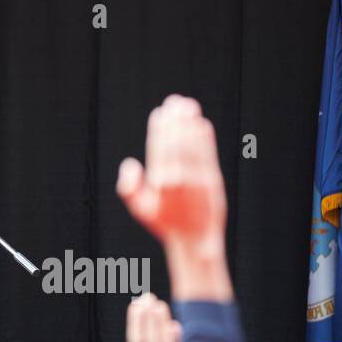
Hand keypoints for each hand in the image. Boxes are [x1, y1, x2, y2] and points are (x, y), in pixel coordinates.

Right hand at [112, 293, 184, 341]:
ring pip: (165, 341)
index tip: (135, 304)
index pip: (137, 340)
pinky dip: (177, 340)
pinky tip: (176, 327)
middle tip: (147, 297)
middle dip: (148, 315)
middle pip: (150, 337)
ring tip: (159, 304)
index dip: (136, 321)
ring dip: (161, 322)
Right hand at [117, 96, 232, 301]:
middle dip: (176, 120)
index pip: (160, 149)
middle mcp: (180, 180)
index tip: (160, 112)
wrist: (196, 240)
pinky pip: (208, 154)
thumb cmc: (166, 223)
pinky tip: (202, 124)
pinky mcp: (213, 181)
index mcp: (161, 184)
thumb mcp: (140, 209)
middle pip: (177, 143)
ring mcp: (198, 180)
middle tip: (174, 101)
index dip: (160, 129)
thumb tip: (130, 164)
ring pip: (193, 146)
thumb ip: (128, 188)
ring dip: (190, 124)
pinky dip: (206, 138)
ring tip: (188, 106)